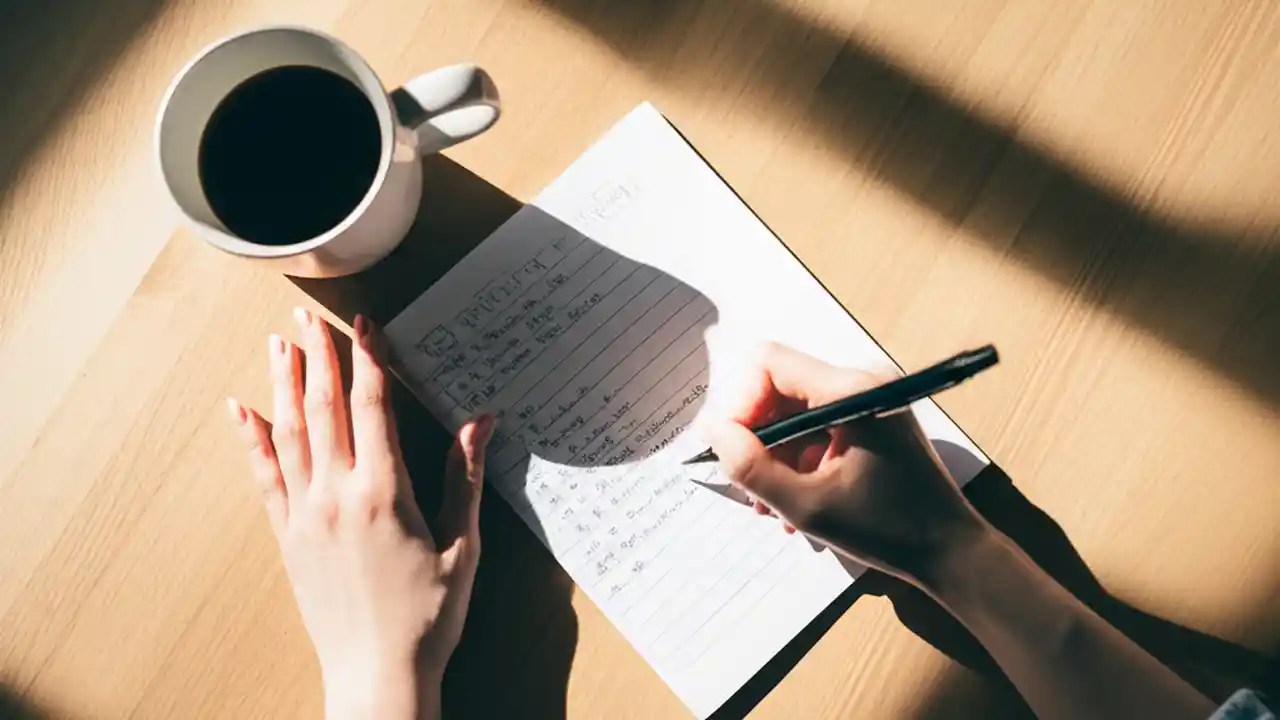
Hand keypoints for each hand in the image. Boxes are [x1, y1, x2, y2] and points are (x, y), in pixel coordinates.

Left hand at [225, 309, 492, 719]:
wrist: (377, 674)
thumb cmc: (428, 615)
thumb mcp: (461, 545)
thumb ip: (465, 478)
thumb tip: (481, 424)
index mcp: (384, 492)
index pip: (373, 407)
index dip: (368, 360)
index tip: (363, 324)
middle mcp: (337, 494)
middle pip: (323, 409)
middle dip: (316, 358)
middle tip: (305, 317)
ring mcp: (305, 515)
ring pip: (288, 434)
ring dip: (282, 385)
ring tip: (277, 346)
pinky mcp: (288, 537)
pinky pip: (264, 477)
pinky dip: (251, 440)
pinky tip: (240, 410)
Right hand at [701, 342, 985, 584]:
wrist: (951, 553)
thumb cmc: (888, 530)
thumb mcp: (807, 506)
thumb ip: (751, 467)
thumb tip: (712, 432)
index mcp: (851, 392)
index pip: (768, 364)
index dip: (739, 403)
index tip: (732, 451)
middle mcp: (860, 383)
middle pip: (778, 388)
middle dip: (754, 437)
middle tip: (747, 487)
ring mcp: (867, 401)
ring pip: (792, 412)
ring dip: (774, 457)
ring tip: (771, 508)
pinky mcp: (870, 420)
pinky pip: (814, 427)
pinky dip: (797, 461)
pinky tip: (796, 503)